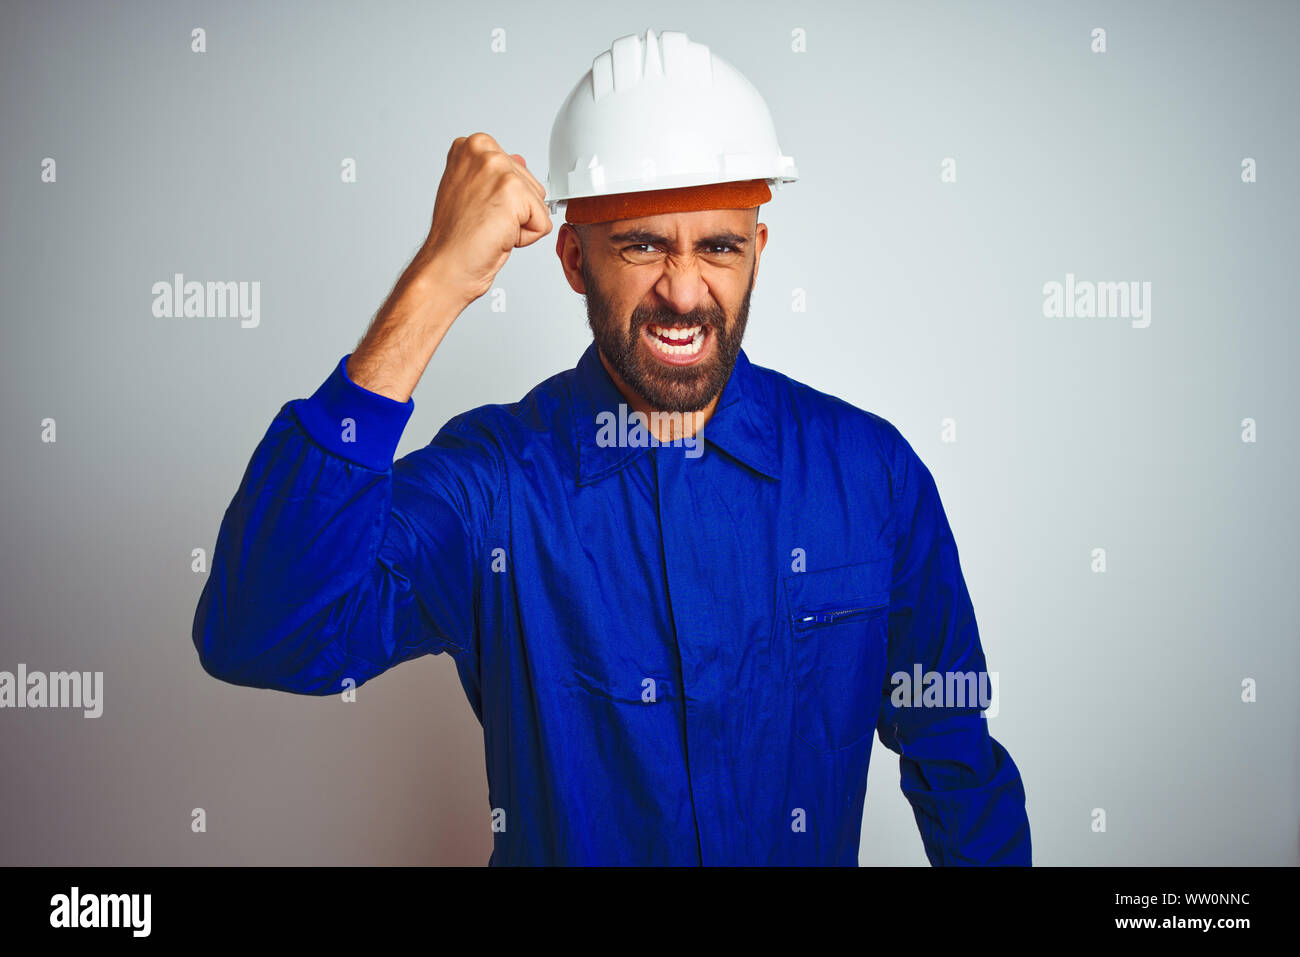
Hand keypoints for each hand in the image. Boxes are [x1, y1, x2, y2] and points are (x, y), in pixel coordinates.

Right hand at [416, 132, 551, 305]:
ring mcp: (498, 169)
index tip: (481, 208)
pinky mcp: (513, 192)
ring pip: (539, 203)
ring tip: (491, 227)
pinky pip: (543, 223)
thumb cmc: (456, 237)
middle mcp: (483, 151)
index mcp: (472, 146)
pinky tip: (499, 236)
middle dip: (516, 211)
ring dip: (521, 223)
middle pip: (532, 185)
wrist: (448, 265)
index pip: (517, 170)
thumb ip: (496, 175)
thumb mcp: (471, 191)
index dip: (505, 199)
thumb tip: (519, 161)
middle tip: (485, 221)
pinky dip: (526, 238)